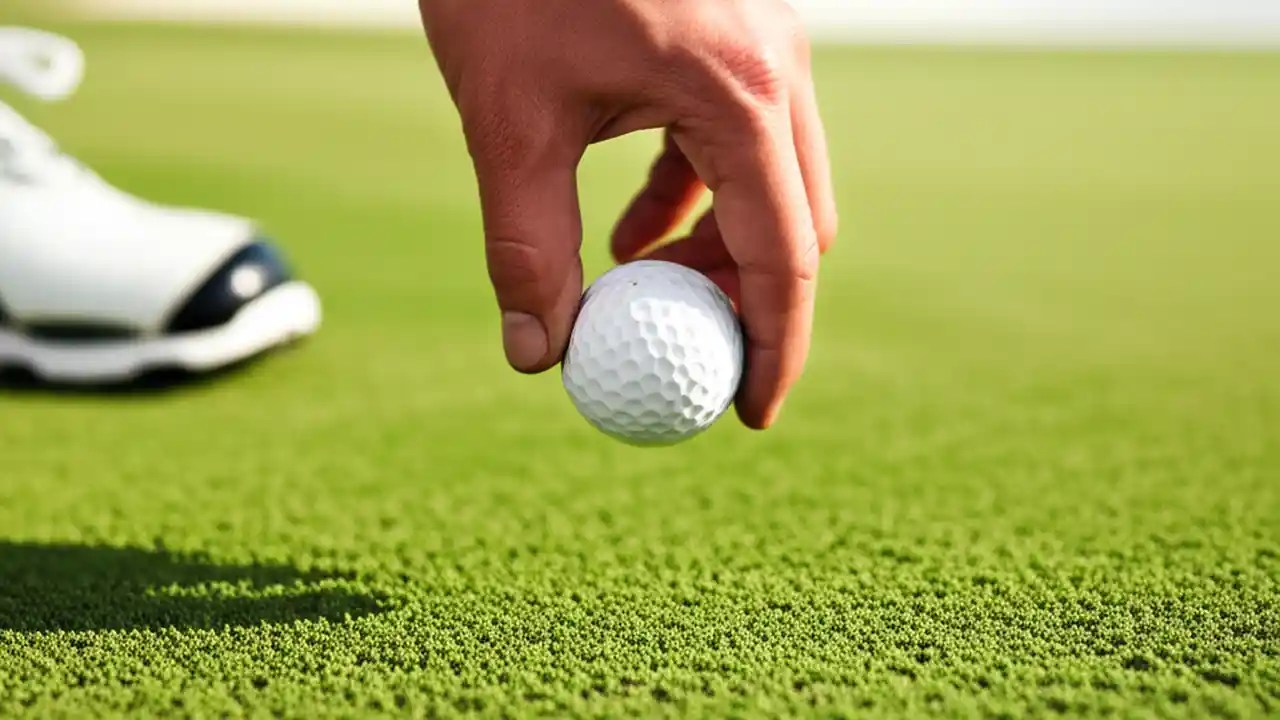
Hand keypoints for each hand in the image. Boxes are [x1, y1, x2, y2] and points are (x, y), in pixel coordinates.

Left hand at [419, 0, 837, 428]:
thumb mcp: (510, 117)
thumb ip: (525, 244)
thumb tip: (536, 355)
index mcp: (738, 94)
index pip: (785, 257)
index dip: (773, 348)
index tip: (749, 414)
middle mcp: (775, 68)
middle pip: (799, 226)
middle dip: (746, 302)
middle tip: (679, 351)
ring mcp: (765, 44)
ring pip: (776, 185)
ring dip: (720, 250)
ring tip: (641, 287)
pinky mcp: (737, 35)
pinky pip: (744, 144)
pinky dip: (701, 199)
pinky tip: (635, 224)